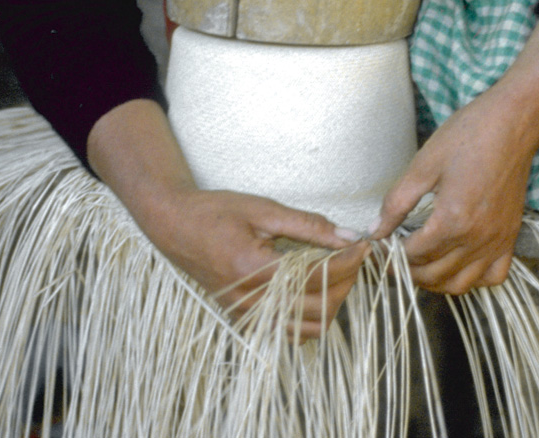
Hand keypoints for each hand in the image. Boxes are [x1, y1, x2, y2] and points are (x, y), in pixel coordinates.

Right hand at [86, 98, 367, 337]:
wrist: (174, 226)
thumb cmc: (215, 211)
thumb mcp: (263, 208)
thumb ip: (307, 225)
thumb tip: (347, 235)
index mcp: (255, 270)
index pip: (316, 279)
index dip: (347, 264)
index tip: (364, 246)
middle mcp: (251, 301)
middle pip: (317, 309)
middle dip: (346, 283)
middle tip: (357, 255)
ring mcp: (247, 314)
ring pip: (306, 328)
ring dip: (332, 303)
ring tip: (342, 271)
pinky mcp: (244, 318)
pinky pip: (288, 331)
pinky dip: (311, 317)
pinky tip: (318, 289)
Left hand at [371, 7, 538, 294]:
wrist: (512, 123)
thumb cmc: (467, 135)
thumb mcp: (424, 163)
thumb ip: (397, 201)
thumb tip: (376, 230)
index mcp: (453, 219)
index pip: (414, 254)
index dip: (392, 253)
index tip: (380, 247)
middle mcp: (477, 238)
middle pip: (435, 274)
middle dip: (409, 270)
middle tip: (394, 256)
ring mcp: (497, 241)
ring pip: (462, 284)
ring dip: (436, 281)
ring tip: (419, 265)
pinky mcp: (511, 237)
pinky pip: (493, 276)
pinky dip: (473, 280)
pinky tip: (457, 264)